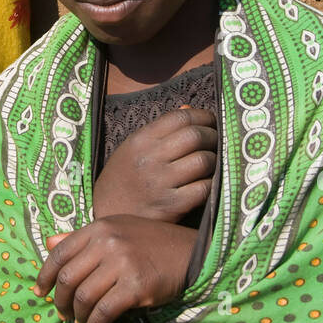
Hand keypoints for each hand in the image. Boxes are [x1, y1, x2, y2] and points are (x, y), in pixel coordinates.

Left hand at [32, 215, 197, 322]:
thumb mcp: (115, 230)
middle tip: (64, 313)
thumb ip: (81, 238)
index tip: (40, 292)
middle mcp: (108, 242)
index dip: (45, 275)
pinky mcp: (136, 286)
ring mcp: (122, 263)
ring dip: (78, 315)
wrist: (189, 252)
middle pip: (68, 278)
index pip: (59, 252)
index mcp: (99, 227)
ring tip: (81, 322)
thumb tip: (48, 243)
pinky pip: (104, 310)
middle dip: (60, 301)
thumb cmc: (149, 242)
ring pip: (84, 297)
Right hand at [93, 107, 216, 220]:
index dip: (203, 116)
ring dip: (214, 161)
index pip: (181, 117)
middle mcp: (149, 158)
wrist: (106, 214)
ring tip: (211, 164)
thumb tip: (190, 108)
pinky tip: (206, 184)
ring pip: (203, 161)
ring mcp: (160, 183)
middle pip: (195, 136)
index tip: (211, 122)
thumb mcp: (133, 148)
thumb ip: (161, 129)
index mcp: (140, 139)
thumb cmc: (123, 178)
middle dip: (213, 137)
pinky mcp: (170, 206)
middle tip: (216, 143)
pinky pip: (203, 188)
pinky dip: (211, 184)